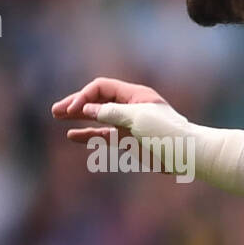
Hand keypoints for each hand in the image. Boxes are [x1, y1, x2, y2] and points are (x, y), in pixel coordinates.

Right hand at [51, 76, 173, 143]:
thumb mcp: (137, 119)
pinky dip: (87, 134)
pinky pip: (102, 135)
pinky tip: (72, 136)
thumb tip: (86, 108)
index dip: (85, 96)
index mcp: (134, 95)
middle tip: (55, 109)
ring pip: (96, 117)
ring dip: (77, 116)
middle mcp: (128, 106)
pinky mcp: (128, 141)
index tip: (73, 110)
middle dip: (76, 103)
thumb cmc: (167, 133)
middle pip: (96, 100)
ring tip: (57, 116)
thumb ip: (111, 112)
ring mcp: (127, 124)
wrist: (187, 156)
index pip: (101, 88)